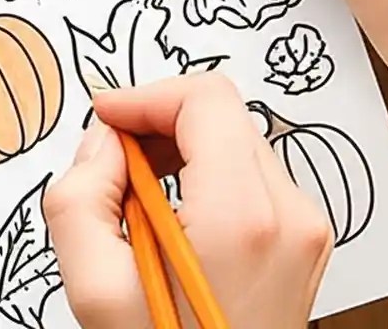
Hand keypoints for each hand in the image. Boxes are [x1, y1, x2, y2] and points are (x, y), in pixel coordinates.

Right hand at [44, 73, 331, 328]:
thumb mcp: (94, 289)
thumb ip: (81, 195)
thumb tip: (102, 141)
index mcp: (244, 218)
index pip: (206, 99)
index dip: (145, 97)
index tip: (107, 117)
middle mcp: (290, 215)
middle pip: (223, 115)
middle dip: (159, 126)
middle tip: (114, 166)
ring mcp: (305, 230)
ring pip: (237, 143)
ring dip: (182, 153)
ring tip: (140, 207)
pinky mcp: (305, 242)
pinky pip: (252, 179)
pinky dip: (207, 181)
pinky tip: (174, 224)